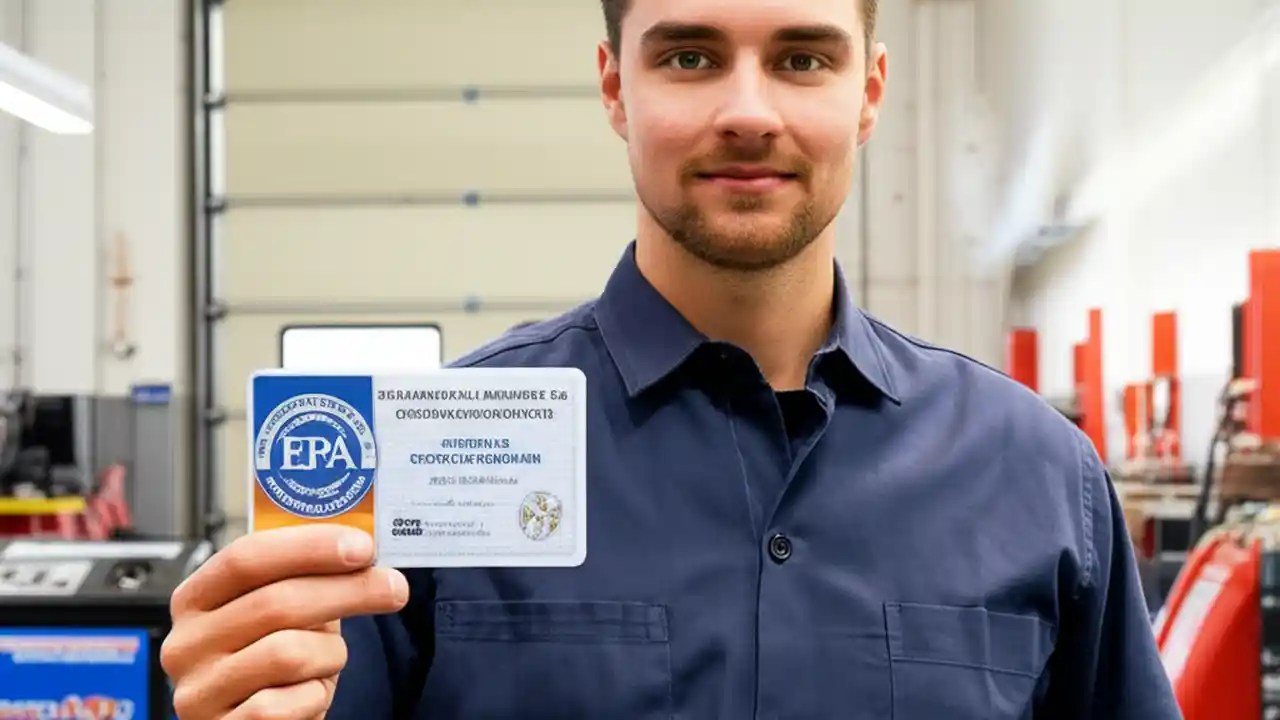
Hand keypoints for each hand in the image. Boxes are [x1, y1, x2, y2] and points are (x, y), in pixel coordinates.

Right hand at [161, 524, 408, 718]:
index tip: (362, 546)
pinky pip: (287, 704)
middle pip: (275, 601)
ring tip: (329, 659)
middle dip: (348, 590)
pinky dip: (314, 696)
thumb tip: (362, 550)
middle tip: (393, 588)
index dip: (308, 546)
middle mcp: (186, 644)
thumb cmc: (269, 663)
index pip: (245, 557)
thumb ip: (302, 579)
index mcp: (194, 600)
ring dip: (331, 654)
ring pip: (289, 653)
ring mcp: (198, 693)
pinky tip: (310, 694)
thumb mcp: (277, 615)